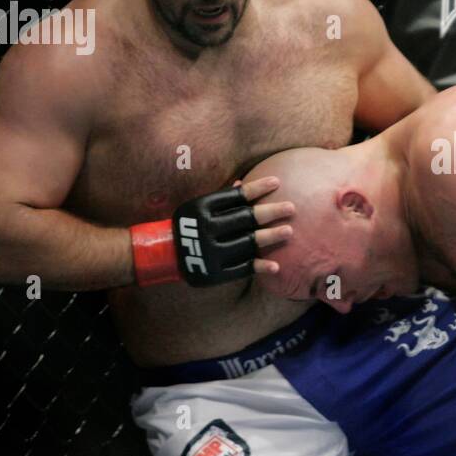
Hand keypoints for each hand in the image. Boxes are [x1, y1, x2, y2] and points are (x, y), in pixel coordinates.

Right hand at [130, 177, 293, 286]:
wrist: (163, 254)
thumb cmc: (188, 224)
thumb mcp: (197, 207)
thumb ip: (220, 198)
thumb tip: (242, 183)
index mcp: (201, 209)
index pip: (235, 196)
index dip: (257, 188)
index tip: (277, 182)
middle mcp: (205, 229)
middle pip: (245, 218)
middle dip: (271, 212)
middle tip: (292, 207)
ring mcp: (210, 252)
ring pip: (246, 243)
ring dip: (270, 237)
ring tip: (289, 231)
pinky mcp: (213, 273)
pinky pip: (241, 269)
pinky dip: (258, 266)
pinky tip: (276, 265)